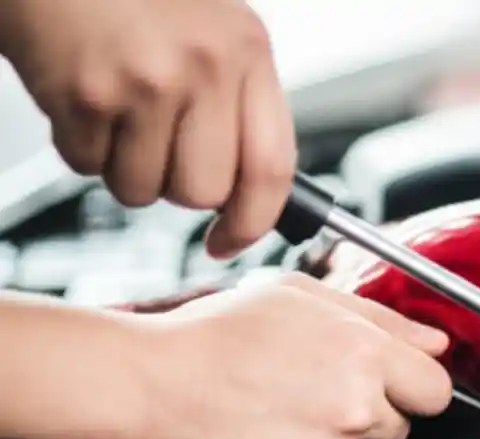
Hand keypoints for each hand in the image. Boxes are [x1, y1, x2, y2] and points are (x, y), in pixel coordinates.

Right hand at [0, 0, 292, 257]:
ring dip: (122, 165)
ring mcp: (146, 81)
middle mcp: (205, 65)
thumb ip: (236, 101)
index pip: (273, 167)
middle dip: (174, 186)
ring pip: (142, 189)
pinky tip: (82, 96)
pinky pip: (87, 165)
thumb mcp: (212, 31)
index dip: (253, 221)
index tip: (231, 239)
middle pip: (203, 192)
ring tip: (115, 108)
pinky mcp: (87, 93)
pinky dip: (79, 143)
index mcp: (247, 50)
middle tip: (154, 143)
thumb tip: (249, 190)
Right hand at [128, 273, 451, 438]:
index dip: (415, 386)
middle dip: (370, 415)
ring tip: (284, 416)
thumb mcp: (298, 296)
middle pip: (401, 429)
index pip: (437, 389)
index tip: (396, 384)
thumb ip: (380, 318)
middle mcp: (355, 407)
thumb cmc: (209, 336)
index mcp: (363, 354)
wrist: (146, 388)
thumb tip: (433, 340)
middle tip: (318, 394)